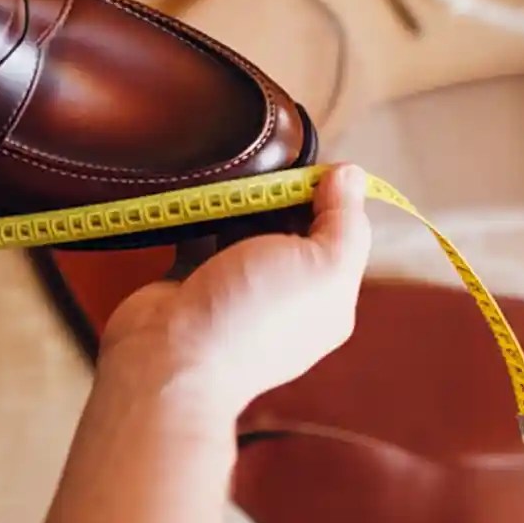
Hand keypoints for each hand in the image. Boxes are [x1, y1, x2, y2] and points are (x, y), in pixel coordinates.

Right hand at [100, 164, 371, 416]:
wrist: (171, 357)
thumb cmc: (254, 315)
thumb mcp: (323, 265)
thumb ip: (344, 220)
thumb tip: (352, 174)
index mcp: (327, 297)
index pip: (341, 232)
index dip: (331, 194)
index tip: (307, 165)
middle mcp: (286, 293)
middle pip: (293, 225)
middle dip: (281, 192)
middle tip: (263, 165)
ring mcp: (237, 286)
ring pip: (246, 226)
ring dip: (238, 198)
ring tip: (228, 169)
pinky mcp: (193, 276)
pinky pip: (203, 233)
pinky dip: (200, 211)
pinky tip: (198, 188)